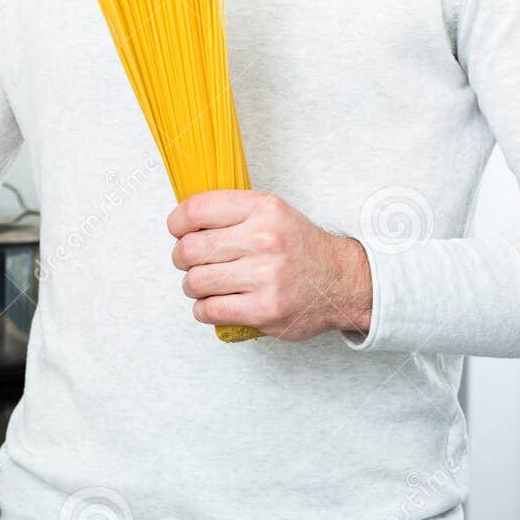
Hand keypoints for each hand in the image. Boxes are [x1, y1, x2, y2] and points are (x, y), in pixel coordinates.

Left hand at [167, 190, 371, 341]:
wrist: (342, 281)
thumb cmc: (299, 247)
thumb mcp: (272, 212)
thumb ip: (231, 212)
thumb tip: (182, 222)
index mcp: (262, 209)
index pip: (196, 210)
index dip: (177, 223)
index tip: (178, 231)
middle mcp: (264, 239)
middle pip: (189, 250)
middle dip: (181, 258)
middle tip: (189, 262)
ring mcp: (265, 276)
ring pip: (195, 282)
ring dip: (192, 286)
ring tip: (205, 284)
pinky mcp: (265, 309)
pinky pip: (209, 310)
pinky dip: (203, 309)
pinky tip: (214, 303)